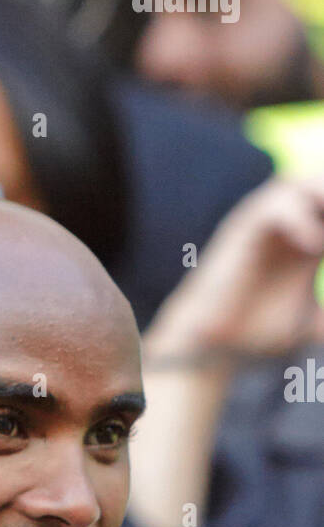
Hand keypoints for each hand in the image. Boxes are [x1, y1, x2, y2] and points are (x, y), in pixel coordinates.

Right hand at [146, 174, 323, 360]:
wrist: (213, 346)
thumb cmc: (256, 333)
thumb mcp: (312, 323)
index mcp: (314, 238)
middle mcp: (293, 221)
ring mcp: (267, 220)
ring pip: (305, 180)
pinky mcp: (243, 227)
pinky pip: (275, 206)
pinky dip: (299, 219)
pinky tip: (314, 247)